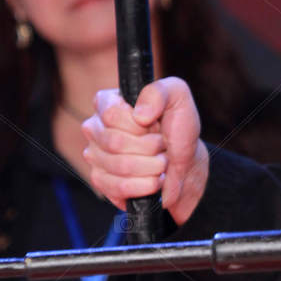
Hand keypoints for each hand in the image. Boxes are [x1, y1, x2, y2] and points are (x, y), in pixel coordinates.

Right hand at [81, 77, 208, 224]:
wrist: (186, 162)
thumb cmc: (178, 127)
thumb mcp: (178, 97)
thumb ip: (159, 92)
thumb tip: (140, 115)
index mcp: (106, 102)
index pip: (112, 115)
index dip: (140, 126)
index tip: (155, 126)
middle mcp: (94, 127)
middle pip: (115, 142)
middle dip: (150, 147)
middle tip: (162, 145)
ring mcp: (94, 156)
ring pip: (121, 166)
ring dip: (152, 166)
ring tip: (161, 161)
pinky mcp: (101, 182)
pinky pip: (119, 187)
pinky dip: (146, 185)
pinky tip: (155, 180)